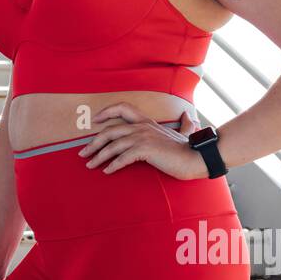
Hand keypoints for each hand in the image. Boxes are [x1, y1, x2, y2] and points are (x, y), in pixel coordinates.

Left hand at [77, 104, 203, 179]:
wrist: (196, 157)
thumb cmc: (188, 148)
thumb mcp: (184, 132)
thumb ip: (185, 124)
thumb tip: (189, 116)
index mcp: (147, 121)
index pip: (122, 107)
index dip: (107, 112)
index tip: (95, 121)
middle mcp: (142, 126)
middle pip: (110, 130)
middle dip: (93, 142)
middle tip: (83, 154)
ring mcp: (143, 137)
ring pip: (113, 145)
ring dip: (98, 156)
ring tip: (90, 165)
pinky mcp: (145, 150)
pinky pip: (123, 158)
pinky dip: (113, 165)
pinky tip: (107, 171)